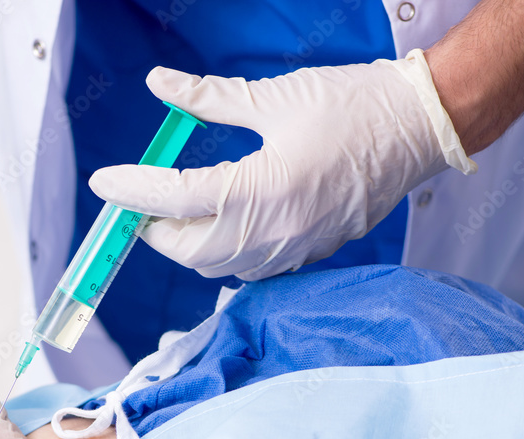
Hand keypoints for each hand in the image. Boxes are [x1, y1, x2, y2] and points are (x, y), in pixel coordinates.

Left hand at [89, 50, 475, 280]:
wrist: (418, 127)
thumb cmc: (351, 105)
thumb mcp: (272, 96)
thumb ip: (207, 97)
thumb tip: (161, 84)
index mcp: (263, 189)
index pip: (177, 198)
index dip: (133, 190)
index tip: (104, 182)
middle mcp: (276, 231)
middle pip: (190, 252)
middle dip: (156, 230)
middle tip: (142, 200)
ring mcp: (294, 249)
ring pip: (218, 268)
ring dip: (188, 244)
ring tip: (178, 209)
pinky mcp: (309, 253)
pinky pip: (250, 269)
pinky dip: (223, 253)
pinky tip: (222, 223)